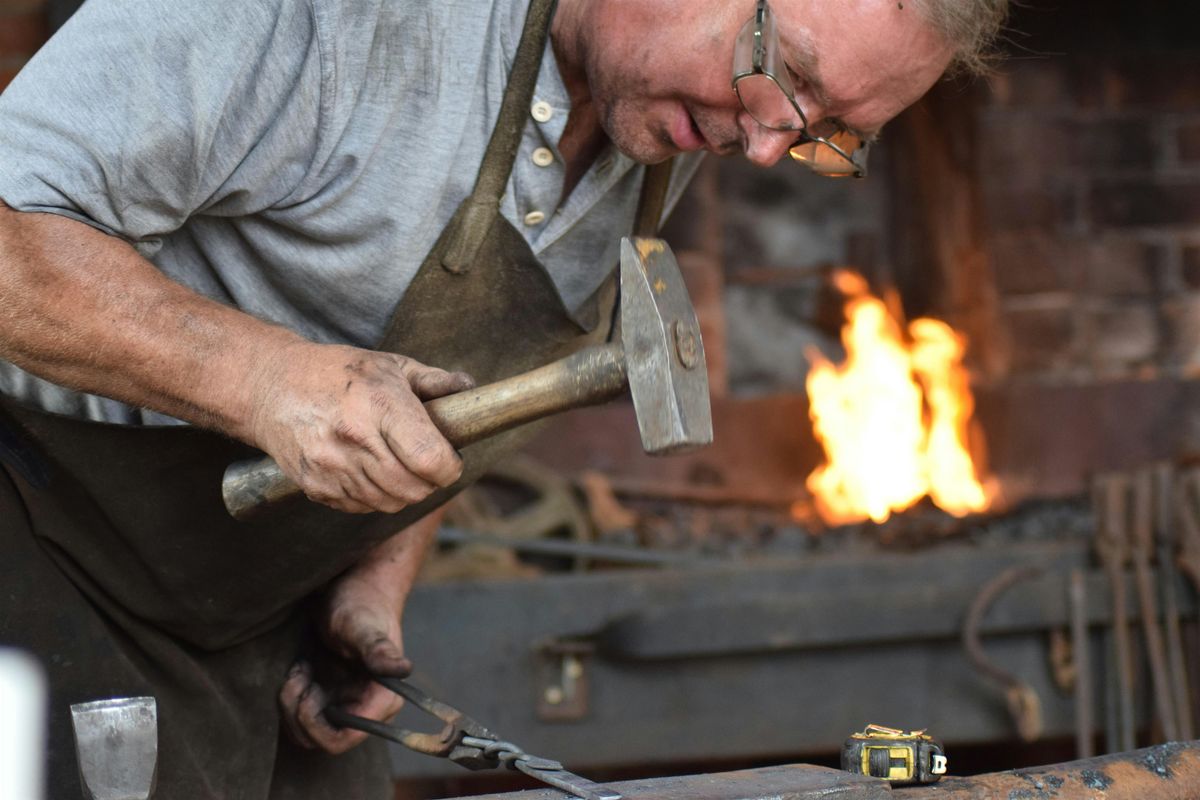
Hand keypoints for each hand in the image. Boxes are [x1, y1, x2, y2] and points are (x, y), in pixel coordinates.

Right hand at [248, 342, 474, 512]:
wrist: (269, 387)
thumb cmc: (335, 373)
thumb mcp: (388, 365)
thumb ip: (432, 381)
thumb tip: (468, 389)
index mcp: (378, 405)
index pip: (429, 458)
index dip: (449, 467)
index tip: (450, 459)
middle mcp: (354, 439)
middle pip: (414, 488)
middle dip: (430, 481)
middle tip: (428, 463)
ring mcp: (332, 467)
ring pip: (391, 502)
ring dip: (404, 490)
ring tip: (398, 463)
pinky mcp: (316, 487)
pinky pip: (363, 507)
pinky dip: (376, 496)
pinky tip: (370, 469)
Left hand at [279, 570, 410, 753]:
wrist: (353, 585)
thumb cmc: (362, 601)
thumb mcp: (362, 625)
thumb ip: (378, 650)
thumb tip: (403, 669)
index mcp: (381, 700)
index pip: (345, 738)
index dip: (319, 727)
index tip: (308, 696)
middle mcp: (365, 707)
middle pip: (321, 738)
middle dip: (300, 713)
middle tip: (299, 676)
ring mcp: (345, 701)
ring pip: (307, 730)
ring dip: (292, 705)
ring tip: (299, 670)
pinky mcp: (329, 693)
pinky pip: (302, 714)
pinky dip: (292, 697)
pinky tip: (299, 668)